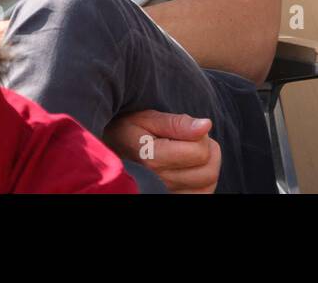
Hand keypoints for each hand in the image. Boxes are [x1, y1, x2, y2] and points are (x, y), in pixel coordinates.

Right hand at [104, 110, 220, 192]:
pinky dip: (203, 181)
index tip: (186, 129)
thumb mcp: (147, 119)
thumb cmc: (128, 132)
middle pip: (209, 171)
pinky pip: (202, 195)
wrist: (109, 152)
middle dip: (207, 149)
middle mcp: (159, 182)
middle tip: (191, 140)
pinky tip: (190, 168)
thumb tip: (206, 125)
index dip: (200, 135)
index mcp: (152, 158)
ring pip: (209, 184)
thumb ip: (177, 123)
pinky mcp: (171, 198)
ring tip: (189, 153)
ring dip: (207, 165)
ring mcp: (165, 194)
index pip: (200, 152)